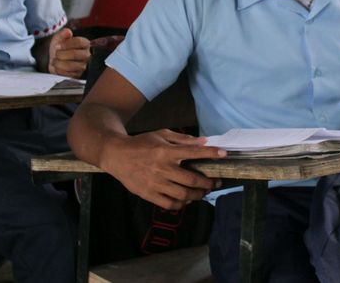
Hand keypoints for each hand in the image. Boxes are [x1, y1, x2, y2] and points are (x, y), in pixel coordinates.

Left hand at [49, 27, 90, 77]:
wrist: (55, 59)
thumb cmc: (59, 48)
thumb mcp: (59, 38)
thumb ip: (62, 34)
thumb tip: (68, 32)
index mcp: (85, 43)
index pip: (79, 42)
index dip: (66, 44)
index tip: (57, 46)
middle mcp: (87, 55)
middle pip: (75, 54)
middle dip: (61, 54)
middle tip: (56, 54)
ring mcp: (83, 66)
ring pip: (71, 65)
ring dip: (59, 63)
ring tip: (55, 61)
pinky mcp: (77, 75)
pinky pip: (68, 74)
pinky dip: (59, 70)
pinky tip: (57, 67)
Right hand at [100, 129, 225, 209]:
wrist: (116, 155)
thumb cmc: (141, 143)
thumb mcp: (161, 134)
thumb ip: (182, 139)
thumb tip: (203, 141)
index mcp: (165, 151)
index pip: (193, 152)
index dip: (210, 154)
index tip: (223, 154)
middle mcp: (161, 168)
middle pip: (191, 179)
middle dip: (208, 182)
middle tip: (215, 182)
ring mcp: (155, 183)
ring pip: (182, 194)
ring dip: (197, 195)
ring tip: (203, 192)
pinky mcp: (148, 194)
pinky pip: (169, 204)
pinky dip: (181, 204)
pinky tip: (186, 200)